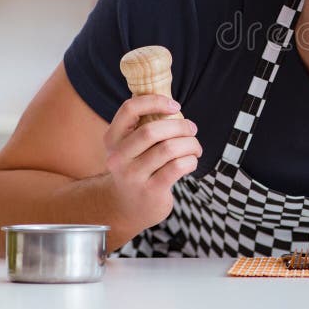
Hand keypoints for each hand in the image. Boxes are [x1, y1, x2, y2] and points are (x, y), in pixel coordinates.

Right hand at [102, 95, 201, 230]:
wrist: (128, 207)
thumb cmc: (137, 167)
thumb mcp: (131, 146)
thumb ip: (143, 124)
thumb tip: (170, 101)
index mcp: (113, 139)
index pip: (129, 109)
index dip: (155, 101)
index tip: (175, 105)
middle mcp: (118, 157)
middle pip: (152, 130)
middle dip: (180, 126)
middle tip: (192, 129)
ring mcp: (133, 176)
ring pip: (169, 149)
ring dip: (190, 144)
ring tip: (195, 147)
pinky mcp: (150, 191)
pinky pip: (177, 167)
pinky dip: (191, 160)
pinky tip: (191, 161)